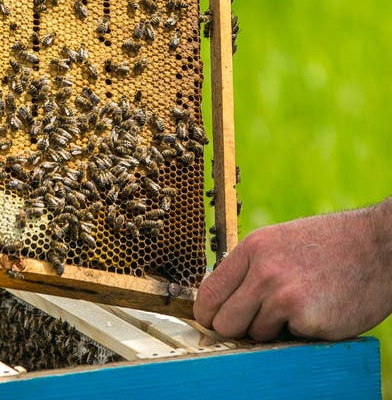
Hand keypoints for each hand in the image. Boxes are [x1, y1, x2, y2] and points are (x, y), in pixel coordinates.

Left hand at [194, 198, 391, 340]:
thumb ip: (251, 268)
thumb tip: (223, 300)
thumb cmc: (329, 245)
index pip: (209, 293)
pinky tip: (318, 311)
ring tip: (300, 305)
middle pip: (225, 323)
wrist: (376, 248)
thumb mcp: (279, 243)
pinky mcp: (306, 319)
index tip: (216, 321)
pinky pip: (288, 340)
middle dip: (239, 329)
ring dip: (274, 330)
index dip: (210, 314)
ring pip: (255, 335)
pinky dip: (301, 334)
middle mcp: (263, 271)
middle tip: (261, 320)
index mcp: (253, 248)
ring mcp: (283, 296)